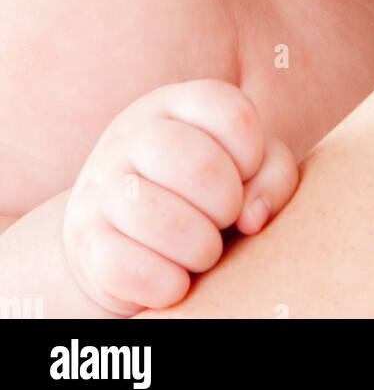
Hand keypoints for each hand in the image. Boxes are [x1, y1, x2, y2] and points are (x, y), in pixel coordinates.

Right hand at [63, 79, 297, 314]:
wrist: (121, 238)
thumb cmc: (200, 196)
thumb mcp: (243, 170)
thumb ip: (271, 175)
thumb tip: (252, 217)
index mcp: (174, 104)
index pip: (233, 113)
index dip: (253, 155)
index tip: (243, 176)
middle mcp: (130, 135)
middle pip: (201, 166)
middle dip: (228, 205)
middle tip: (223, 218)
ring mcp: (100, 186)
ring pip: (162, 219)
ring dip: (201, 249)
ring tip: (203, 251)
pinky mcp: (85, 241)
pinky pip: (132, 268)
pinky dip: (167, 285)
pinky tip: (174, 279)